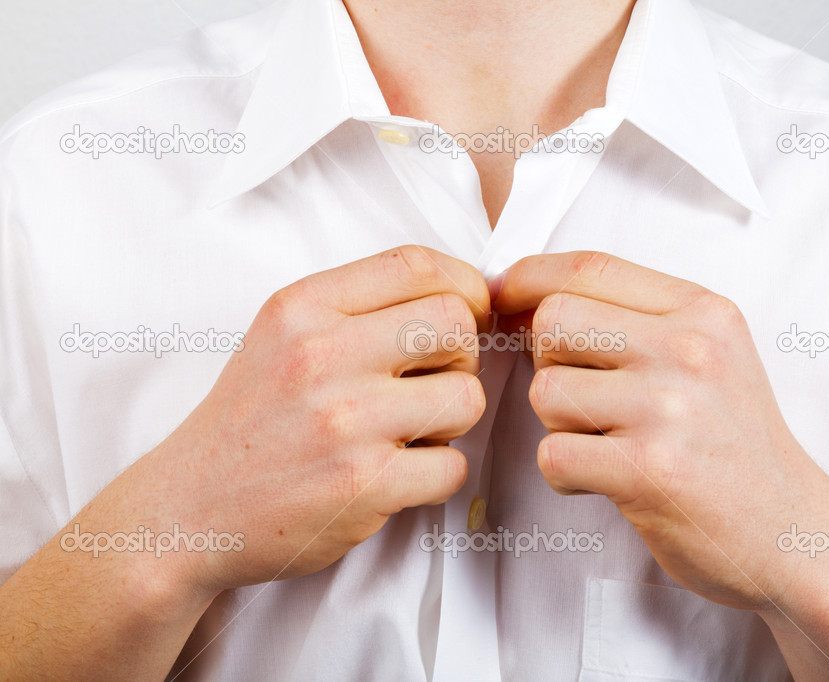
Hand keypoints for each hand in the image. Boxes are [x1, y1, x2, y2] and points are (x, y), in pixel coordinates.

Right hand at [130, 246, 489, 593]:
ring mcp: (345, 422)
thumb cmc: (250, 421)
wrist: (187, 510)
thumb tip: (461, 297)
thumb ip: (358, 309)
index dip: (463, 286)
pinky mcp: (363, 485)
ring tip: (410, 432)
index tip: (466, 312)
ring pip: (466, 397)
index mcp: (303, 307)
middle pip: (455, 323)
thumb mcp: (282, 336)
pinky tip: (398, 475)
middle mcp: (322, 355)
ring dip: (452, 421)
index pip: (417, 264)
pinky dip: (437, 475)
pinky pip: (453, 467)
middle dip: (461, 355)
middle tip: (430, 382)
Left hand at [492, 251, 828, 613]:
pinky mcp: (648, 471)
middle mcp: (689, 350)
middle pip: (554, 321)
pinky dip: (566, 474)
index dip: (530, 277)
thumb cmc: (736, 446)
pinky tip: (606, 479)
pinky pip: (553, 455)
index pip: (590, 267)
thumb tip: (526, 297)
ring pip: (547, 391)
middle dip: (549, 360)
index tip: (503, 296)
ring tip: (606, 443)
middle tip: (585, 395)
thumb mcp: (711, 357)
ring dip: (559, 424)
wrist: (793, 532)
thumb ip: (635, 320)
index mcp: (703, 313)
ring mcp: (669, 409)